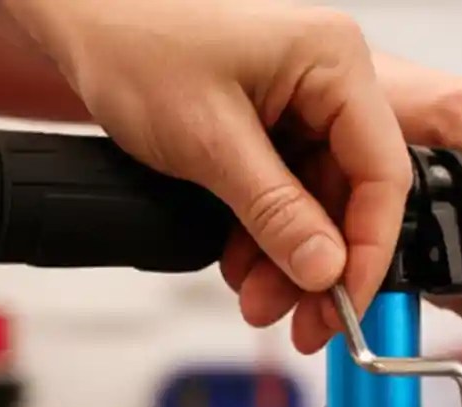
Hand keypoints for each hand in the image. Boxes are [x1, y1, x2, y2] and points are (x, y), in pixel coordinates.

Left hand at [0, 0, 410, 352]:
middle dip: (320, 265)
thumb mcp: (210, 142)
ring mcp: (299, 102)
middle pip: (351, 195)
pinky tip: (244, 267)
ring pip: (316, 203)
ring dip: (289, 259)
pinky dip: (264, 235)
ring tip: (257, 300)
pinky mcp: (269, 123)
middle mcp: (328, 80)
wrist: (78, 17)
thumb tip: (325, 268)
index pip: (382, 172)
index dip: (369, 248)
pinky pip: (285, 192)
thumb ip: (275, 211)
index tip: (347, 302)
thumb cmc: (134, 40)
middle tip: (302, 322)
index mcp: (334, 62)